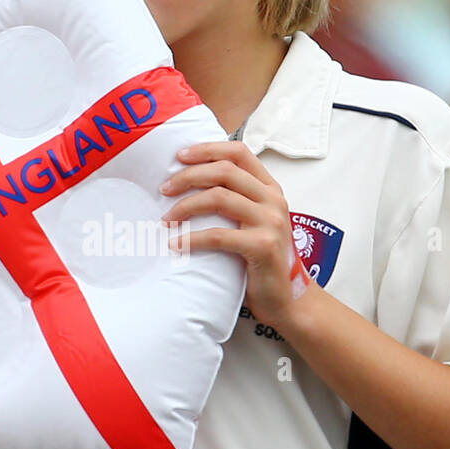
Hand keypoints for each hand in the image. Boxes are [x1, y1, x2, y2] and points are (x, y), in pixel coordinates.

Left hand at [160, 140, 317, 333]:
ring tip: (166, 219)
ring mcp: (271, 222)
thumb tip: (188, 184)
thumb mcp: (253, 222)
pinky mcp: (263, 246)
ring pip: (219, 198)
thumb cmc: (260, 260)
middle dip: (189, 176)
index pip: (239, 152)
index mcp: (270, 188)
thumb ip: (235, 201)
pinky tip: (176, 245)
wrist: (285, 299)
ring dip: (185, 206)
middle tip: (164, 189)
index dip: (208, 149)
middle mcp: (273, 199)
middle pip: (224, 171)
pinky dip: (192, 239)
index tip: (179, 155)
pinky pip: (219, 236)